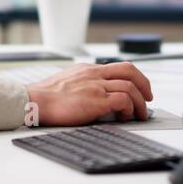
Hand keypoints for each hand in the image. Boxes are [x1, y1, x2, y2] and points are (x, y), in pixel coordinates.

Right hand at [25, 62, 152, 125]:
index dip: (135, 77)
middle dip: (144, 85)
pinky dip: (129, 109)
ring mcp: (95, 86)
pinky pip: (123, 100)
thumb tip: (95, 93)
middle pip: (130, 71)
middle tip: (148, 98)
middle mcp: (94, 74)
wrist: (34, 101)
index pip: (119, 66)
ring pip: (130, 87)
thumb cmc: (45, 96)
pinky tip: (124, 117)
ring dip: (140, 102)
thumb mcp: (67, 80)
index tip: (140, 88)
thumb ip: (83, 82)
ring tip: (138, 114)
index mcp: (88, 69)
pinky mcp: (95, 101)